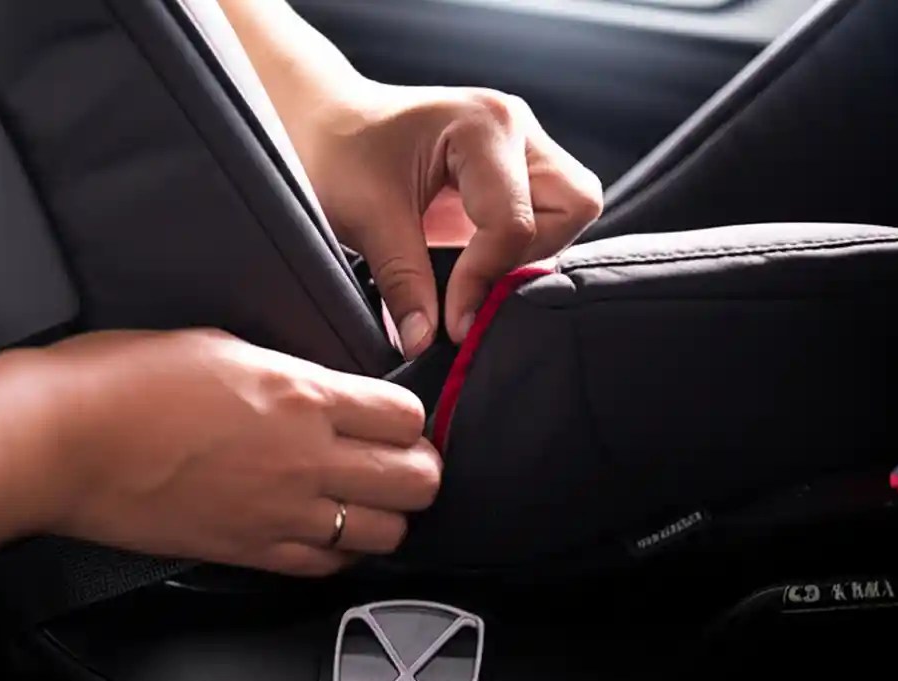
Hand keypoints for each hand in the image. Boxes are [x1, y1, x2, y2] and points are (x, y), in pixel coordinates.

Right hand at [36, 329, 440, 576]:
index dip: (410, 417)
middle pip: (416, 481)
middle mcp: (304, 460)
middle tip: (399, 459)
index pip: (406, 416)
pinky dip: (340, 552)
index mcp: (302, 395)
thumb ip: (289, 374)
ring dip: (386, 515)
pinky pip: (327, 566)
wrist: (64, 440)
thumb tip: (323, 390)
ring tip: (364, 499)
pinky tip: (324, 531)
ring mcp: (279, 513)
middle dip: (417, 468)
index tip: (396, 417)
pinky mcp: (248, 551)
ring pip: (385, 534)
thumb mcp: (224, 347)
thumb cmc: (125, 381)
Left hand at [297, 84, 603, 355]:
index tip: (452, 322)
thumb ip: (402, 282)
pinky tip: (479, 268)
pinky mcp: (514, 169)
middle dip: (529, 258)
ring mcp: (522, 144)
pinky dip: (521, 249)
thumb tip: (424, 342)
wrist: (324, 122)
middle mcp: (516, 126)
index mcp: (483, 124)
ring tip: (475, 276)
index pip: (514, 221)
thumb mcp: (363, 218)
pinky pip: (549, 214)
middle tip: (475, 287)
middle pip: (573, 206)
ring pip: (571, 209)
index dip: (484, 281)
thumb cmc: (336, 152)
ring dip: (530, 253)